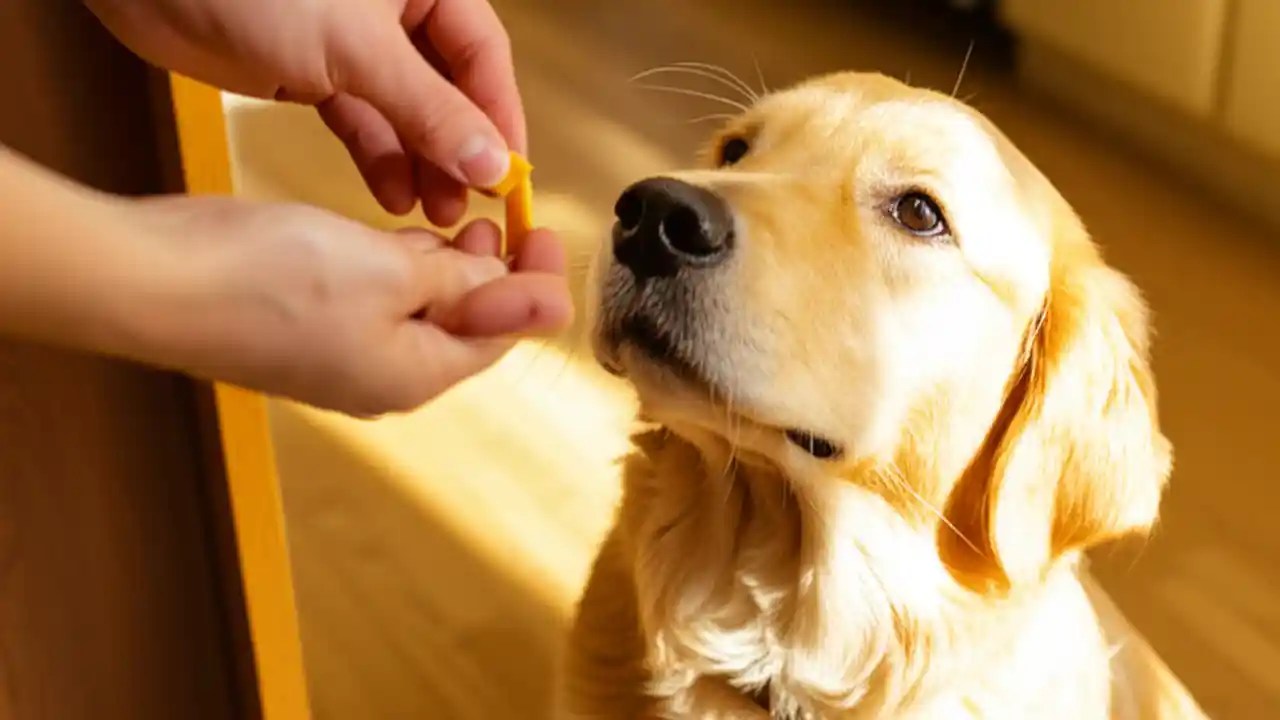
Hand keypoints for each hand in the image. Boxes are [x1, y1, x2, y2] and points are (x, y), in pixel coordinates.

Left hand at [86, 0, 522, 223]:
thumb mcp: (358, 50)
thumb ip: (430, 110)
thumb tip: (491, 164)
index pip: (484, 57)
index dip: (500, 119)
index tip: (508, 178)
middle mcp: (396, 11)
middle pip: (448, 89)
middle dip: (457, 150)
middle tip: (468, 205)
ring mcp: (353, 42)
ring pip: (405, 111)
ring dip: (420, 162)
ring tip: (432, 211)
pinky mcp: (313, 70)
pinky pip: (361, 119)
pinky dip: (376, 156)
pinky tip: (391, 194)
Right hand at [119, 196, 570, 415]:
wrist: (153, 282)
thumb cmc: (271, 278)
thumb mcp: (390, 273)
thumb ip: (469, 290)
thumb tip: (547, 306)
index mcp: (412, 378)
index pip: (499, 337)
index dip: (529, 286)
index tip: (543, 232)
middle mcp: (380, 382)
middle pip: (460, 330)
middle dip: (487, 277)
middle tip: (497, 222)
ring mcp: (337, 361)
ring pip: (415, 315)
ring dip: (442, 271)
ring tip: (453, 226)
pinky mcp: (303, 333)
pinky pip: (371, 307)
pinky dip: (395, 273)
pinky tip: (395, 240)